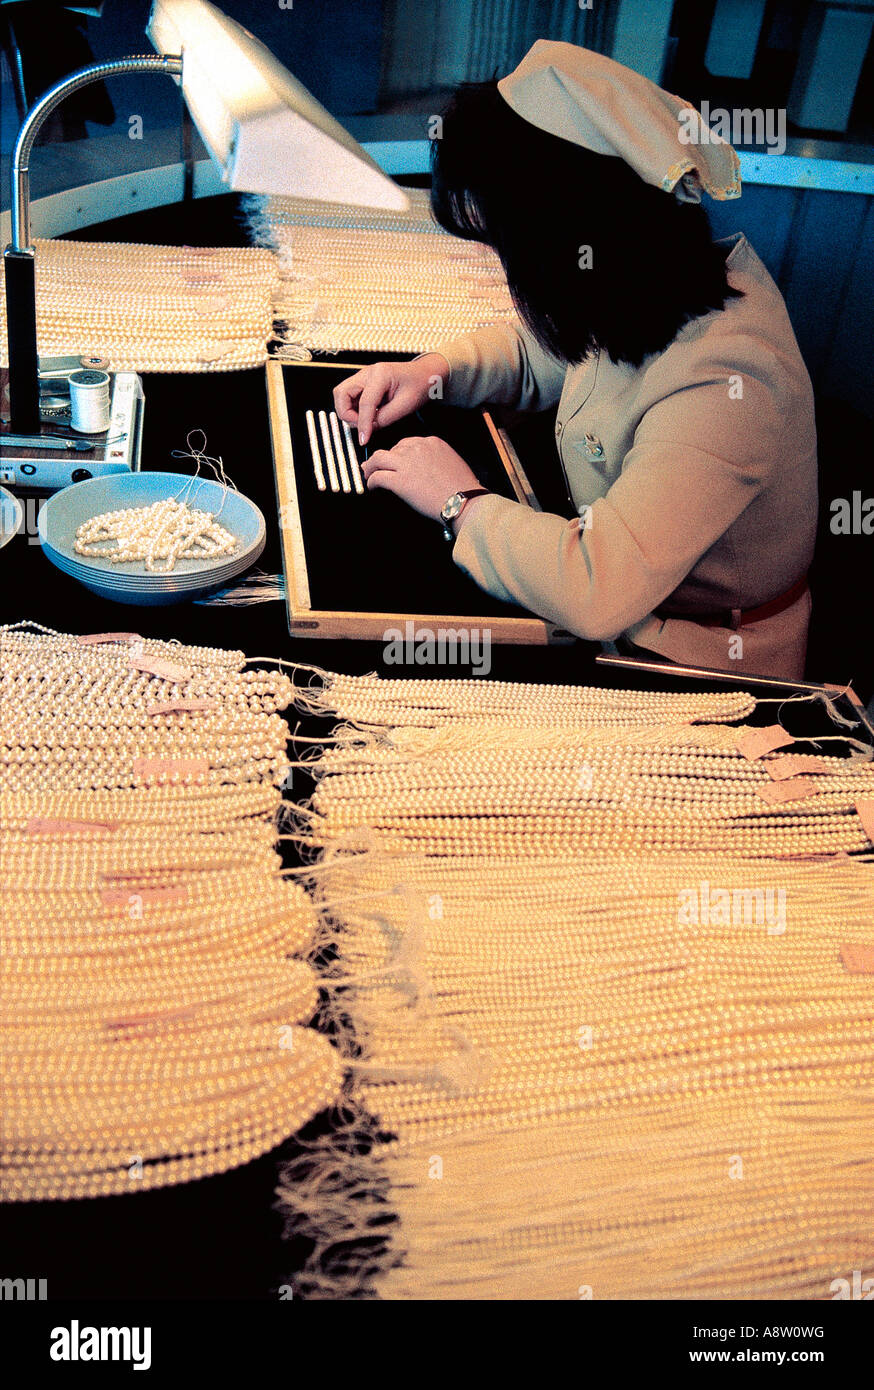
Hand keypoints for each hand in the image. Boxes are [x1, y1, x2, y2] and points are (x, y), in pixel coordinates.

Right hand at [333, 354, 449, 445]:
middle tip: (361, 426)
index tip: (364, 439)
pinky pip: (349, 397)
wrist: (424, 375)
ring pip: (342, 395)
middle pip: (341, 393)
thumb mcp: (406, 405)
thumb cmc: (419, 384)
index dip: (363, 424)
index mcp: (381, 374)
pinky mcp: (363, 384)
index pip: (365, 402)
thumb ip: (385, 418)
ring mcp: (364, 377)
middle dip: (346, 414)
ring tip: (365, 421)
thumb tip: (369, 428)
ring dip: (348, 411)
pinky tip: (367, 416)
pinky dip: (353, 409)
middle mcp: (368, 373)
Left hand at [360, 435, 480, 521]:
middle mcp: (417, 448)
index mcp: (432, 443)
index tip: (394, 461)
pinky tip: (372, 486)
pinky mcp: (399, 480)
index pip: (407, 443)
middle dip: (384, 460)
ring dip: (371, 467)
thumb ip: (435, 459)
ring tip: (368, 474)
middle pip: (392, 449)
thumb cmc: (462, 488)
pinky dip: (371, 481)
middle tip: (377, 468)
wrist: (463, 501)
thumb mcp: (451, 462)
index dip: (397, 453)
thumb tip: (422, 468)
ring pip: (378, 459)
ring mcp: (406, 463)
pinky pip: (378, 476)